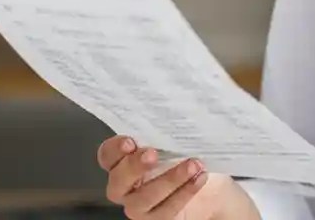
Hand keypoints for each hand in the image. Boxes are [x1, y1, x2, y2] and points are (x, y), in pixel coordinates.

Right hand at [97, 135, 259, 219]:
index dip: (114, 149)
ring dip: (169, 180)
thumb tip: (174, 106)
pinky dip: (184, 192)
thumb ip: (166, 129)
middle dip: (134, 167)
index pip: (107, 155)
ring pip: (142, 199)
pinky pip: (165, 210)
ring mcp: (138, 205)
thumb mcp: (175, 138)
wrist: (206, 180)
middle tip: (153, 154)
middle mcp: (125, 185)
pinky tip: (199, 178)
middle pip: (118, 180)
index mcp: (123, 160)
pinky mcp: (156, 219)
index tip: (131, 141)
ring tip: (192, 164)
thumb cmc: (185, 153)